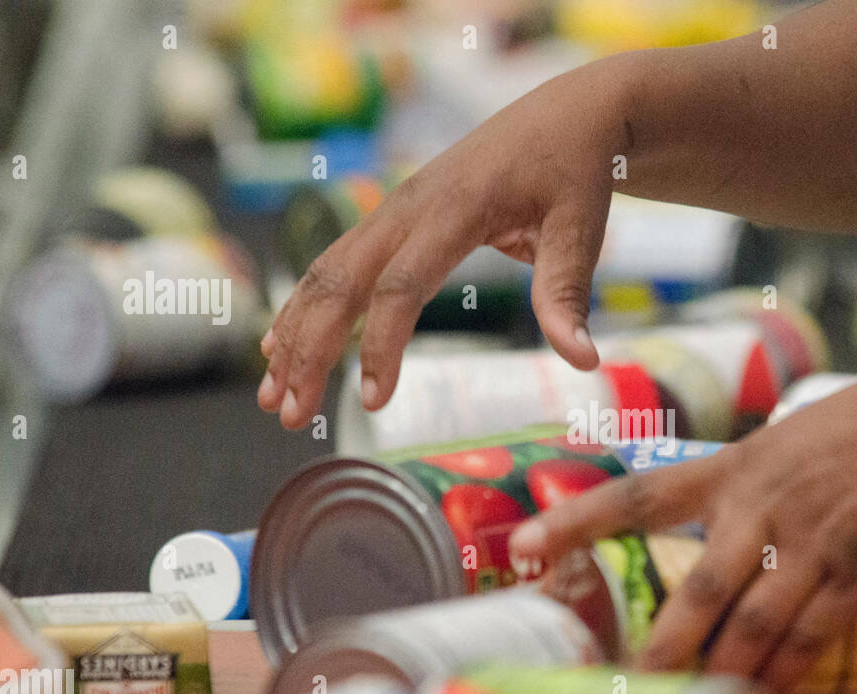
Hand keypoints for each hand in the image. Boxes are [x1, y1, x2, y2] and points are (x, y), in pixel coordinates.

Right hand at [257, 58, 634, 428]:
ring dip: (294, 334)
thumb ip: (567, 293)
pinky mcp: (393, 218)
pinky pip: (337, 262)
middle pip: (340, 281)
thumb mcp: (582, 227)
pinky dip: (305, 307)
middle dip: (309, 350)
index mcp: (454, 208)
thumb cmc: (575, 170)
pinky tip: (281, 344)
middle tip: (292, 416)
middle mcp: (409, 206)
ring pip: (325, 272)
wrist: (569, 115)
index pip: (401, 286)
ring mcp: (394, 210)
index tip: (373, 402)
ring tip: (274, 398)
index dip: (381, 346)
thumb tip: (581, 360)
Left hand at [509, 360, 856, 693]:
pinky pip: (809, 637)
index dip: (577, 523)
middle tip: (631, 683)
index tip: (523, 546)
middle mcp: (763, 506)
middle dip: (661, 646)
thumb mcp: (779, 444)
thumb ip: (736, 492)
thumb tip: (704, 542)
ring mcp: (811, 541)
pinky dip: (786, 674)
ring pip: (752, 626)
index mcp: (733, 468)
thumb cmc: (856, 433)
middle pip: (697, 590)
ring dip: (724, 673)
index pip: (639, 496)